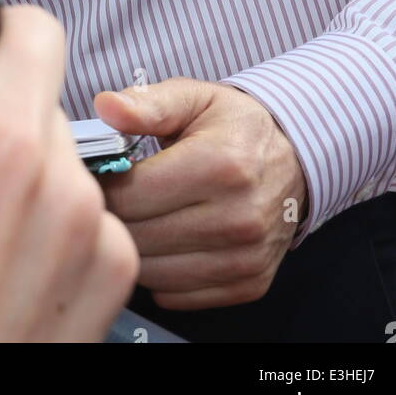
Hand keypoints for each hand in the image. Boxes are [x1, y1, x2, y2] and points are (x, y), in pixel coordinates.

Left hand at [95, 77, 306, 309]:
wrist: (296, 158)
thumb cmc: (234, 126)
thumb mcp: (193, 98)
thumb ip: (147, 103)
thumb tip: (106, 106)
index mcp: (220, 165)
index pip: (131, 197)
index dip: (103, 186)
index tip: (99, 176)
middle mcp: (239, 217)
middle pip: (139, 238)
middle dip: (115, 218)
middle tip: (111, 198)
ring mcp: (246, 257)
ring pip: (153, 274)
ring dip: (135, 248)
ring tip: (138, 217)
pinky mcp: (250, 283)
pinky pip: (177, 296)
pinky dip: (160, 274)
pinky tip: (164, 241)